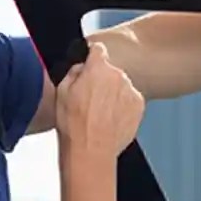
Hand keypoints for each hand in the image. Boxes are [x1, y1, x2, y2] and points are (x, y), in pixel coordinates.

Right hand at [54, 42, 144, 158]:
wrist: (90, 150)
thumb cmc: (74, 124)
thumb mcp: (61, 92)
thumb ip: (73, 72)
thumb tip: (81, 68)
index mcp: (98, 68)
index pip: (99, 50)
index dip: (93, 58)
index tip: (91, 64)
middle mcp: (118, 76)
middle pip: (111, 72)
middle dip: (102, 81)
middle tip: (90, 100)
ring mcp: (131, 91)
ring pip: (122, 87)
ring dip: (114, 96)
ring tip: (99, 115)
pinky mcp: (139, 107)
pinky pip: (131, 101)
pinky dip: (123, 108)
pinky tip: (110, 121)